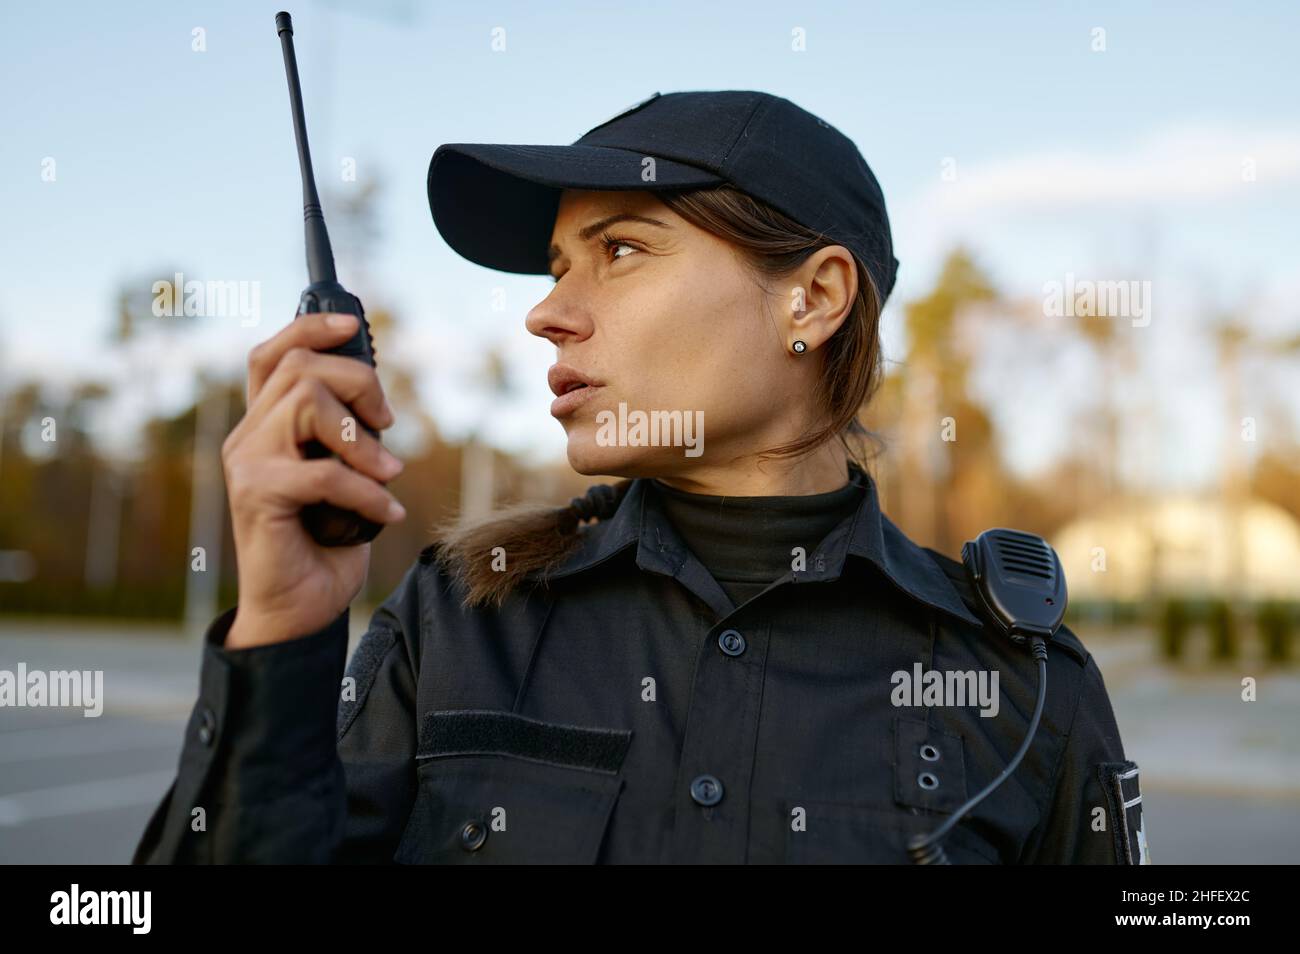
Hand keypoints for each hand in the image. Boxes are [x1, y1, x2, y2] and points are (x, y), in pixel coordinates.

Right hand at [221, 311, 404, 648]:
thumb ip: (345, 437)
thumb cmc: (324, 544)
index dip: (310, 328)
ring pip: (308, 402)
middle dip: (360, 383)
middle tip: (387, 426)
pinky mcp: (259, 495)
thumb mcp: (341, 477)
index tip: (354, 326)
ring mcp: (247, 463)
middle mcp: (247, 436)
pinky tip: (389, 513)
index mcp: (264, 426)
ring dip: (362, 436)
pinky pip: (326, 471)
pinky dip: (369, 492)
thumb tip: (377, 400)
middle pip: (301, 367)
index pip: (272, 354)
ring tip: (386, 472)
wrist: (297, 609)